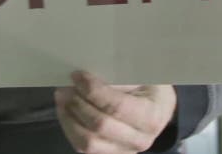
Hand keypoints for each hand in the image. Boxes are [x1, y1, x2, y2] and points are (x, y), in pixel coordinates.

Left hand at [54, 71, 176, 153]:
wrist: (159, 108)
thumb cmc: (151, 86)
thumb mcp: (143, 75)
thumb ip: (119, 77)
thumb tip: (89, 76)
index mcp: (151, 116)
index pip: (116, 107)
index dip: (94, 91)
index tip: (78, 76)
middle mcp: (139, 139)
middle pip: (100, 126)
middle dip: (78, 103)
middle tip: (66, 86)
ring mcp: (124, 151)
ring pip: (88, 142)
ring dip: (69, 118)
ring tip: (62, 97)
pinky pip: (82, 147)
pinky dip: (69, 127)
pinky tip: (65, 110)